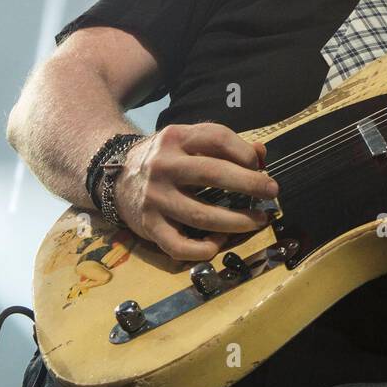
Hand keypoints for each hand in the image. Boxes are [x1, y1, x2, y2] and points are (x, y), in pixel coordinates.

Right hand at [112, 123, 278, 260]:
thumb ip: (224, 144)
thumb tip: (261, 154)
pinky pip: (179, 246)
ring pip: (201, 214)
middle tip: (271, 192)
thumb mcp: (189, 142)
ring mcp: (155, 198)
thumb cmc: (166, 159)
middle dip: (249, 184)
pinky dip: (203, 249)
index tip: (259, 165)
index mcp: (176, 138)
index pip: (216, 138)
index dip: (244, 152)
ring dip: (236, 221)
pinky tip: (219, 244)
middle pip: (213, 174)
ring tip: (258, 221)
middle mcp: (163, 166)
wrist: (115, 177)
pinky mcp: (149, 226)